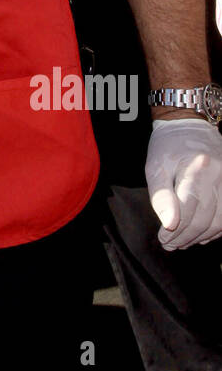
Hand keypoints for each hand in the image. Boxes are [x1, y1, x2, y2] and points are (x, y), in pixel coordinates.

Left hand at [145, 117, 221, 248]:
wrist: (189, 125)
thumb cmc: (168, 147)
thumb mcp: (156, 167)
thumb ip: (161, 196)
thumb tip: (169, 225)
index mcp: (197, 168)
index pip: (188, 210)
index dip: (175, 230)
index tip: (163, 238)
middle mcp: (219, 174)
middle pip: (206, 218)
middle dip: (187, 237)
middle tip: (171, 245)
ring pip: (221, 221)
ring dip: (202, 237)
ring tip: (184, 242)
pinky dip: (215, 229)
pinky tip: (201, 234)